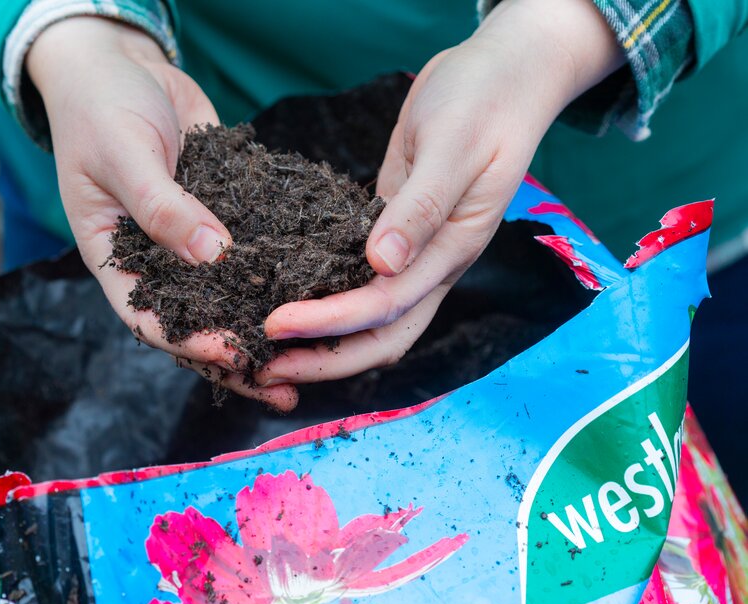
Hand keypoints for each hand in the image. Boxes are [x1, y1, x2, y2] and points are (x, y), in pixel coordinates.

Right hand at [28, 18, 297, 409]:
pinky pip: (250, 251)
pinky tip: (316, 288)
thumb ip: (164, 207)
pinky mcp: (222, 214)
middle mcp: (155, 260)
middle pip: (197, 323)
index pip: (150, 319)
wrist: (119, 64)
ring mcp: (191, 239)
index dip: (192, 344)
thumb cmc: (100, 106)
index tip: (238, 354)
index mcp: (115, 258)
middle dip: (239, 357)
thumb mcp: (123, 155)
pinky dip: (277, 272)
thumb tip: (215, 256)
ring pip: (228, 296)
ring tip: (310, 354)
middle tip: (287, 383)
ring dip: (264, 326)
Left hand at [257, 0, 622, 389]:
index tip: (275, 325)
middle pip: (381, 336)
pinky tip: (288, 297)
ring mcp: (414, 252)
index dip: (329, 323)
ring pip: (371, 318)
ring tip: (270, 347)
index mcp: (453, 249)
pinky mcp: (391, 231)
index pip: (386, 306)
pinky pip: (359, 280)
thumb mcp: (453, 146)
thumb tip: (383, 265)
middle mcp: (433, 263)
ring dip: (324, 340)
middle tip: (264, 367)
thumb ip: (421, 207)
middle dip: (324, 357)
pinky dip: (327, 299)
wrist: (501, 75)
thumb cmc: (483, 101)